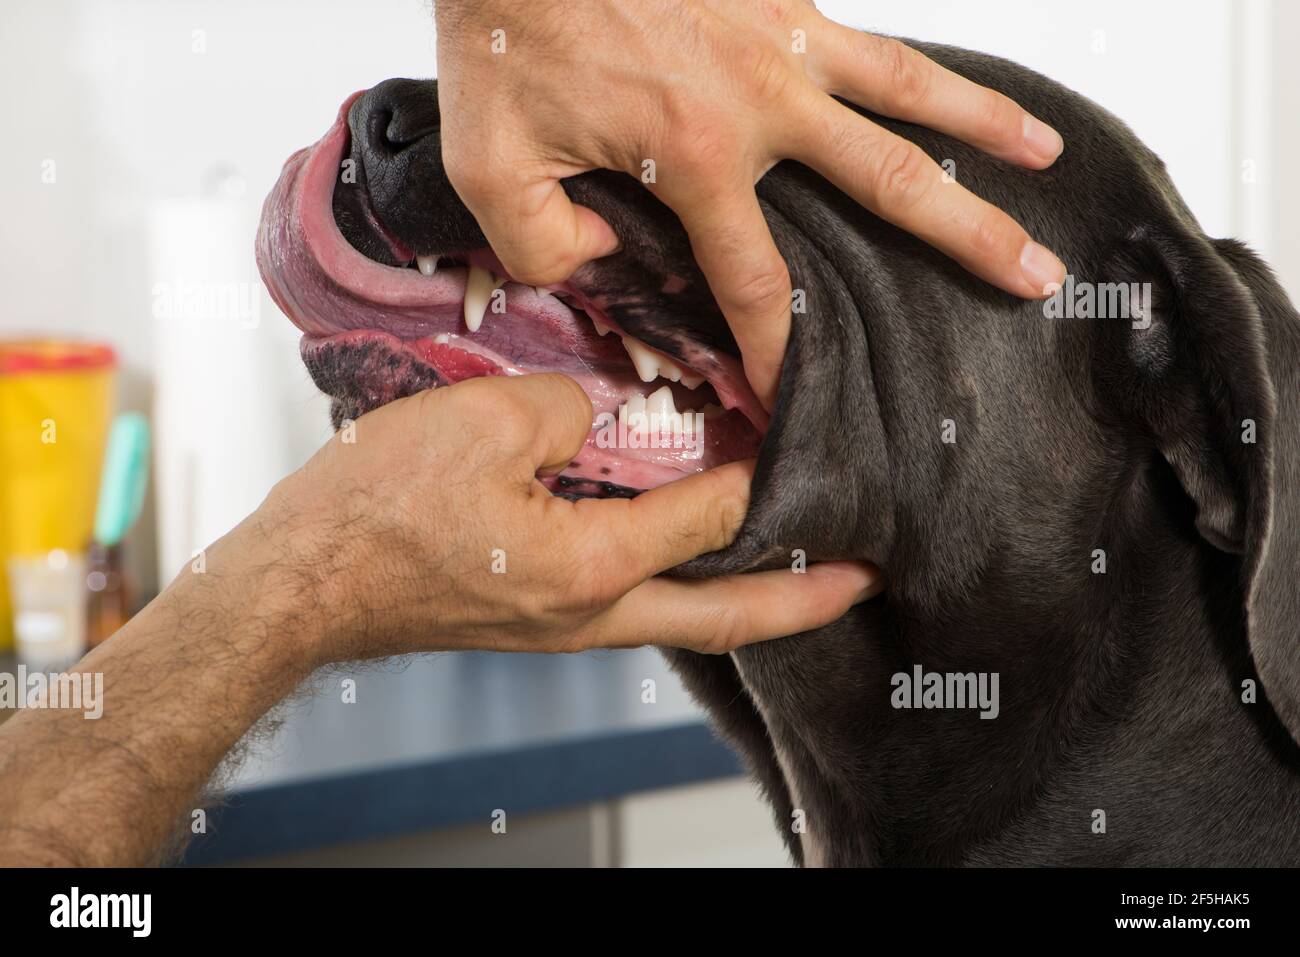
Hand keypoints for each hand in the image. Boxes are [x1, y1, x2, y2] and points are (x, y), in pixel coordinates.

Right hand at [260, 374, 879, 664]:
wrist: (303, 582)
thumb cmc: (376, 511)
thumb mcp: (484, 423)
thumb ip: (569, 407)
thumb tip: (598, 412)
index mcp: (589, 567)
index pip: (709, 517)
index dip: (754, 470)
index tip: (786, 432)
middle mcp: (589, 612)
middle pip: (723, 616)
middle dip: (801, 599)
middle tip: (864, 581)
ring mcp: (563, 625)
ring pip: (681, 618)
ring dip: (744, 597)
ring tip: (797, 572)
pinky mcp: (536, 618)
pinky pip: (630, 605)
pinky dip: (677, 583)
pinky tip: (686, 553)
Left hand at [434, 0, 1066, 408]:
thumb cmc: (504, 28)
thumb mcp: (490, 162)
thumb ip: (544, 242)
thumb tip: (603, 261)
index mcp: (699, 154)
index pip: (758, 279)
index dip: (779, 348)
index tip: (800, 393)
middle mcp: (766, 98)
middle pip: (893, 185)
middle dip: (971, 238)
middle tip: (1034, 274)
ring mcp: (784, 34)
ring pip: (909, 89)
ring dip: (984, 124)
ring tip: (1045, 153)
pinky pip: (867, 33)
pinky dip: (916, 60)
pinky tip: (946, 81)